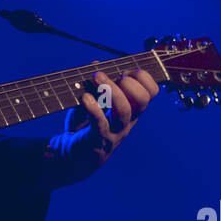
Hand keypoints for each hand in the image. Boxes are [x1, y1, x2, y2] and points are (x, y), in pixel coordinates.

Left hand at [45, 67, 159, 187]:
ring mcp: (113, 132)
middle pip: (143, 100)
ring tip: (96, 78)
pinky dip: (93, 108)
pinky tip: (84, 97)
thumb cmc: (84, 126)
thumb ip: (94, 84)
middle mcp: (126, 121)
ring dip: (112, 90)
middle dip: (130, 83)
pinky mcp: (97, 140)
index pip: (151, 92)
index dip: (143, 78)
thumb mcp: (90, 101)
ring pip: (125, 112)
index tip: (126, 70)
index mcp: (130, 110)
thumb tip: (95, 64)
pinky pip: (100, 123)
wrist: (70, 156)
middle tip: (111, 76)